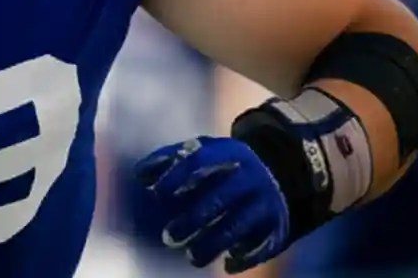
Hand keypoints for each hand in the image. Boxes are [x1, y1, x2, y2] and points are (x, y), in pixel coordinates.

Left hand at [134, 137, 288, 273]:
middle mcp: (249, 177)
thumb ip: (169, 159)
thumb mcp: (202, 152)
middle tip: (167, 237)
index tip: (157, 195)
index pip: (200, 161)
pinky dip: (243, 259)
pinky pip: (261, 247)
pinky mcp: (277, 227)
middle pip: (219, 199)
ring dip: (212, 245)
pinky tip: (227, 265)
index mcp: (228, 153)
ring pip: (238, 226)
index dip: (176, 177)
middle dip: (192, 220)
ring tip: (192, 257)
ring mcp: (265, 202)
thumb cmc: (223, 166)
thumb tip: (140, 174)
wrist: (278, 174)